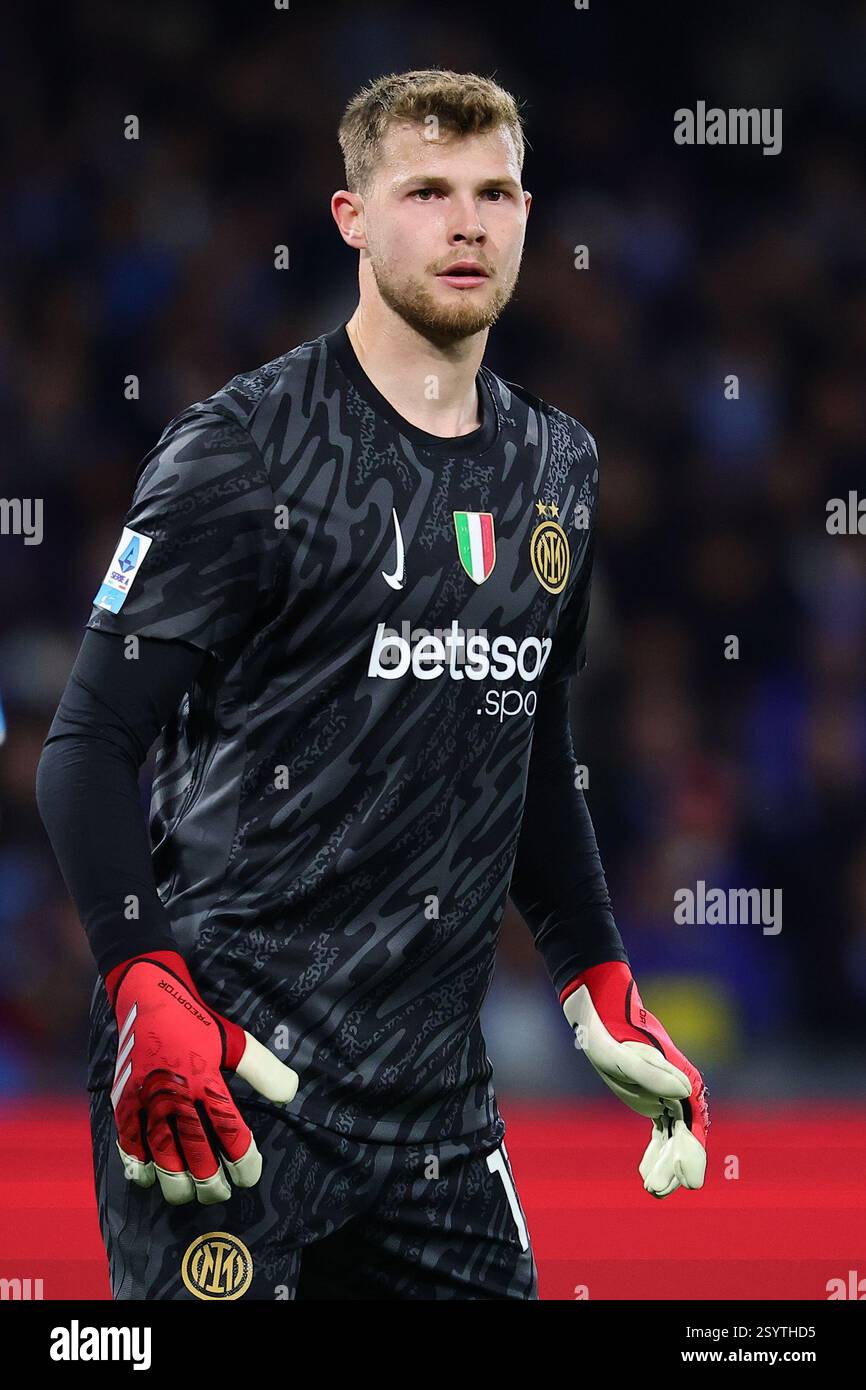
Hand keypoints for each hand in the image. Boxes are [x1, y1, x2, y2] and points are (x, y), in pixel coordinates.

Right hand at [106, 949, 298, 1204]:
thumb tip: (291, 1094)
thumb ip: (264, 1069)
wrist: (146, 998)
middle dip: (211, 1182)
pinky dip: (138, 1166)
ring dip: (177, 1183)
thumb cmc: (195, 1022)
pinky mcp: (124, 1101)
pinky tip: (149, 1179)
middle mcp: (177, 1095)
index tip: (251, 1174)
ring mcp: (147, 1101)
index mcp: (207, 1080)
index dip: (244, 1161)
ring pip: (163, 1157)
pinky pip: (129, 1143)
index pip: (231, 1132)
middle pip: (197, 1154)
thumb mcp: (235, 1040)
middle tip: (221, 1194)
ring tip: (189, 1195)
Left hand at [562, 960, 709, 1197]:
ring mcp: (665, 1094)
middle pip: (684, 1135)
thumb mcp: (624, 1056)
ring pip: (673, 1136)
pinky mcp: (651, 1098)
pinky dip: (656, 1152)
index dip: (692, 1153)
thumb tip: (684, 1092)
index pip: (693, 1123)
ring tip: (652, 1190)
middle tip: (656, 1190)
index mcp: (678, 1078)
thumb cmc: (611, 1032)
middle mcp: (677, 1088)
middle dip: (674, 1165)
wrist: (600, 1013)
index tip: (690, 1182)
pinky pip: (661, 1131)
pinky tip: (645, 1172)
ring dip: (665, 1163)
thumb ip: (652, 1073)